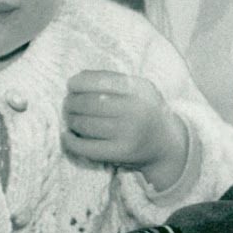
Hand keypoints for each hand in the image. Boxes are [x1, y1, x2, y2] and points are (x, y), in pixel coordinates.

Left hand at [63, 69, 187, 187]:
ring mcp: (127, 134)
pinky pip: (86, 147)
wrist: (165, 142)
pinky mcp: (119, 153)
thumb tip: (77, 79)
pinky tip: (66, 135)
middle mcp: (134, 111)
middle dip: (71, 102)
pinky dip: (70, 141)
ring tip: (69, 117)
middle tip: (67, 103)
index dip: (79, 82)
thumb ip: (112, 79)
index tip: (70, 85)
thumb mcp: (138, 88)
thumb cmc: (145, 109)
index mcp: (138, 89)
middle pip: (90, 103)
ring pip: (86, 125)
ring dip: (71, 120)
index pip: (100, 81)